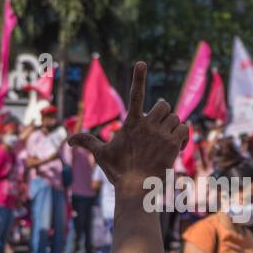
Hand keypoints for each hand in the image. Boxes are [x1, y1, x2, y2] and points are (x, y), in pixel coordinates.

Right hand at [67, 62, 185, 197]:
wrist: (136, 189)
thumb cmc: (119, 171)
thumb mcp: (101, 154)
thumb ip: (87, 142)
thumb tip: (68, 140)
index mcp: (131, 124)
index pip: (135, 95)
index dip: (138, 78)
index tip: (141, 62)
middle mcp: (147, 125)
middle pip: (163, 104)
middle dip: (163, 113)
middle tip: (158, 127)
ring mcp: (161, 134)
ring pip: (175, 117)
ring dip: (173, 126)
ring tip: (165, 141)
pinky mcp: (173, 145)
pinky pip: (185, 129)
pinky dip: (183, 135)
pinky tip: (176, 147)